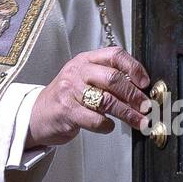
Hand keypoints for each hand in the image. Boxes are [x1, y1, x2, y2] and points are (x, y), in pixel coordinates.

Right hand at [28, 46, 149, 147]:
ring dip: (128, 113)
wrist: (36, 114)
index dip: (134, 67)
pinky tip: (108, 126)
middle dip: (134, 94)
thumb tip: (140, 89)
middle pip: (113, 78)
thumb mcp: (83, 79)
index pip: (114, 55)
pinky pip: (96, 119)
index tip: (145, 83)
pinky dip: (107, 125)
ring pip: (107, 100)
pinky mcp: (67, 111)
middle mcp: (77, 72)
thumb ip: (106, 78)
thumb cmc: (66, 98)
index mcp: (84, 60)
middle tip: (146, 106)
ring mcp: (70, 91)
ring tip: (139, 121)